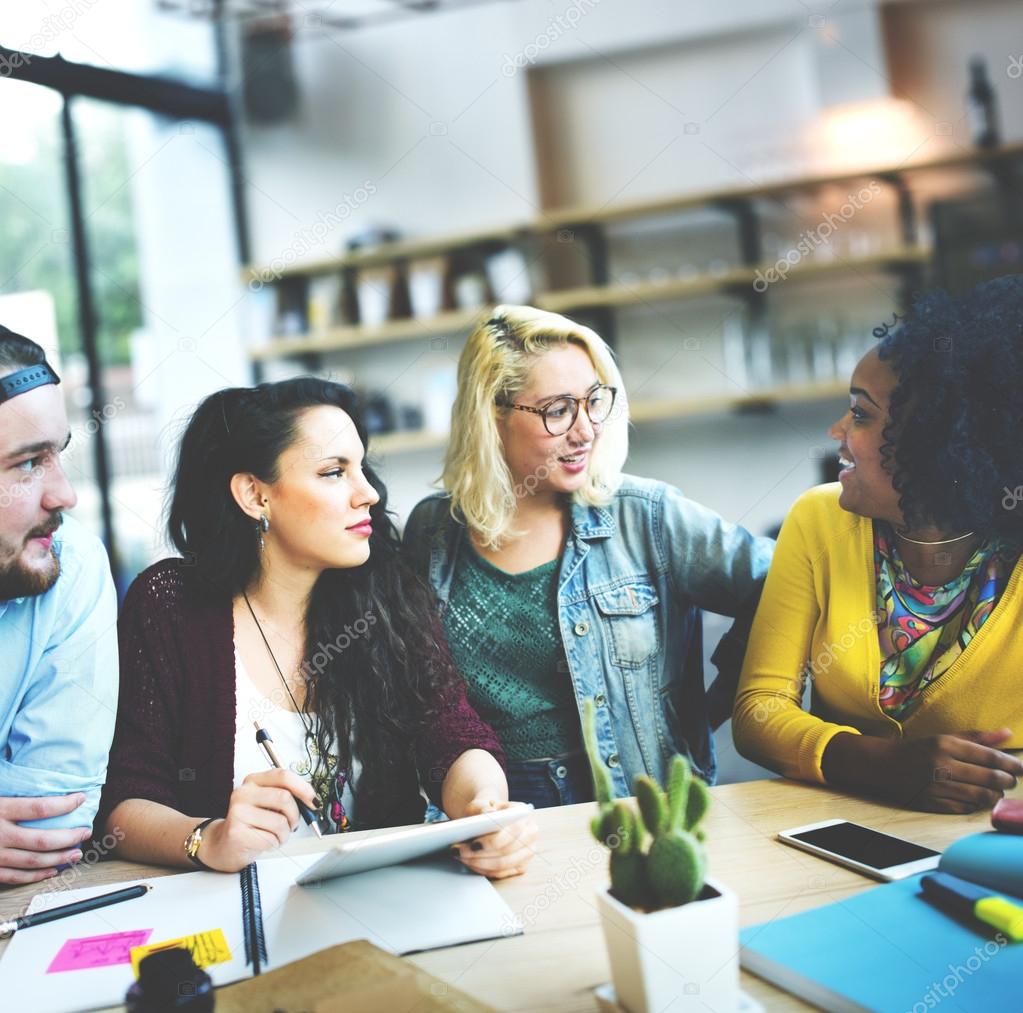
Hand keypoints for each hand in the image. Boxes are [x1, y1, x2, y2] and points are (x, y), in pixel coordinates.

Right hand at [0, 794, 92, 884]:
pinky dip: (36, 876)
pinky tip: (52, 871)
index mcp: (0, 811)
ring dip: (59, 858)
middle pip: (42, 839)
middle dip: (69, 838)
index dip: (64, 805)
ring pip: (33, 861)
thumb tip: (44, 781)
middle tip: (86, 832)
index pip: (39, 808)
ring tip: (76, 854)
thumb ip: (13, 793)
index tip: (81, 799)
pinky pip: (16, 877)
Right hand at [201, 770, 317, 872]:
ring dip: (285, 834)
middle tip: (292, 824)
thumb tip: (311, 800)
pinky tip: (264, 842)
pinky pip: (270, 838)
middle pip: (284, 798)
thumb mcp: (267, 804)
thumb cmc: (251, 824)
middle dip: (295, 815)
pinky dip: (274, 843)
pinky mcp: (237, 833)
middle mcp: (243, 793)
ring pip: (280, 822)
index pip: (283, 776)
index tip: (313, 801)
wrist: (223, 845)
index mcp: (253, 781)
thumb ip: (287, 796)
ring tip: (275, 835)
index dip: (303, 788)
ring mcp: (238, 812)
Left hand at [453, 797, 537, 879]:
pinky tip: (469, 863)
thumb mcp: (481, 803)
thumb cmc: (485, 810)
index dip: (492, 840)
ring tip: (461, 857)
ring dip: (479, 864)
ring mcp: (528, 852)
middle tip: (459, 852)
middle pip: (506, 851)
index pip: (512, 831)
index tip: (472, 844)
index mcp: (524, 814)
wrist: (490, 818)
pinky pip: (501, 873)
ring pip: (502, 865)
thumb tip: (488, 814)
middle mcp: (531, 833)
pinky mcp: (521, 866)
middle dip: (480, 855)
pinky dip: (482, 870)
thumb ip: (484, 807)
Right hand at [823, 729, 1022, 813]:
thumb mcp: (943, 737)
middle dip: (1006, 781)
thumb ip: (976, 737)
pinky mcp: (932, 803)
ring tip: (996, 792)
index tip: (1020, 768)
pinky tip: (977, 799)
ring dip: (995, 796)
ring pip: (982, 796)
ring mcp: (936, 786)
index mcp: (945, 744)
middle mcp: (941, 764)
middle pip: (990, 778)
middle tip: (1009, 781)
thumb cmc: (917, 749)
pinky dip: (976, 805)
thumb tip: (1006, 733)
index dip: (1011, 764)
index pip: (989, 756)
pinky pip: (966, 807)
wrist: (882, 765)